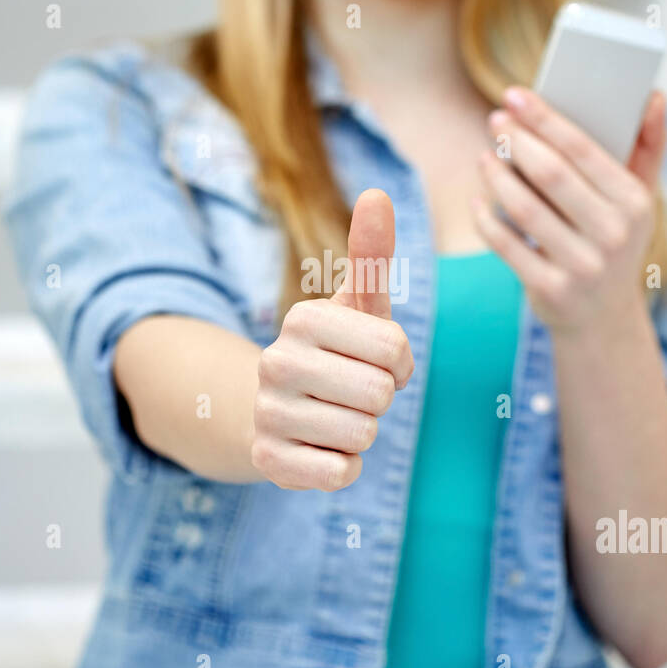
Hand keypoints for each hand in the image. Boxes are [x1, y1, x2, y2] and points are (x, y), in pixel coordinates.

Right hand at [251, 189, 413, 490]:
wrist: (277, 408)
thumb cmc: (336, 352)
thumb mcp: (357, 307)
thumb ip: (371, 254)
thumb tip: (378, 194)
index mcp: (303, 319)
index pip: (396, 352)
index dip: (398, 365)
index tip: (375, 362)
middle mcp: (275, 362)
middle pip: (379, 396)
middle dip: (379, 400)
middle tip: (353, 392)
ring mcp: (267, 413)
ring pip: (362, 436)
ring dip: (362, 434)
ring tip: (336, 417)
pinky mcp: (267, 460)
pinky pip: (340, 473)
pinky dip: (344, 466)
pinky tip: (322, 448)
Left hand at [473, 87, 666, 336]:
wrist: (604, 317)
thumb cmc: (615, 241)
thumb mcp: (640, 200)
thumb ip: (650, 147)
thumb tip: (656, 96)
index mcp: (636, 203)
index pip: (583, 149)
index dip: (544, 119)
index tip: (514, 96)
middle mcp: (613, 235)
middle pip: (550, 174)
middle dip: (516, 141)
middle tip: (494, 120)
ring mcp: (583, 266)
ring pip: (524, 209)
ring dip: (497, 177)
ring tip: (484, 157)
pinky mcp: (552, 290)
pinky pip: (508, 246)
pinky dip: (487, 220)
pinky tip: (478, 200)